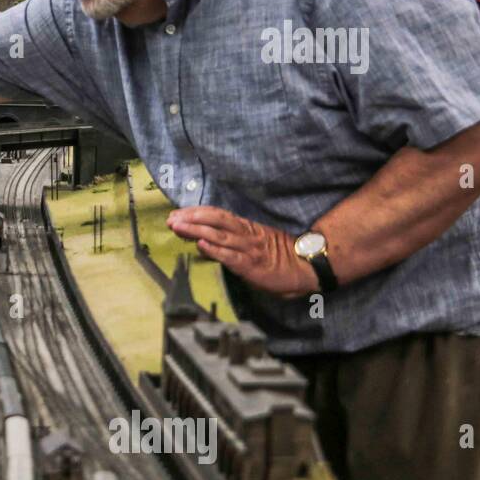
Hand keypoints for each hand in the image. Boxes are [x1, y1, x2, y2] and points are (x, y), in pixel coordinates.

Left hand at [166, 205, 318, 298]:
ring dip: (196, 231)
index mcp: (246, 227)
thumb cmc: (280, 256)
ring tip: (178, 227)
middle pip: (215, 221)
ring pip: (219, 236)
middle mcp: (246, 235)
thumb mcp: (255, 242)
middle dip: (190, 218)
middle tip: (171, 219)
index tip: (176, 213)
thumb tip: (205, 240)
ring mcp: (249, 249)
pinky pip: (232, 257)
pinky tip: (201, 246)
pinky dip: (216, 251)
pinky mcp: (253, 266)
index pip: (216, 215)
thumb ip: (233, 240)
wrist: (308, 266)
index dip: (195, 212)